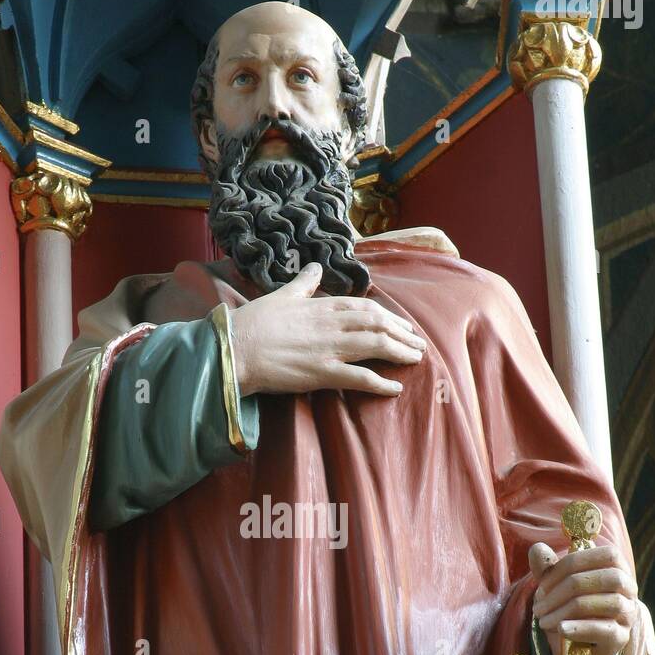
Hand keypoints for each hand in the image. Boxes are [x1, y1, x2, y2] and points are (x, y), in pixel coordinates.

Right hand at [229, 262, 426, 397]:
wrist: (236, 348)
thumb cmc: (255, 323)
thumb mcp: (283, 295)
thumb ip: (304, 283)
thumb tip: (316, 267)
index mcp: (323, 306)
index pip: (366, 307)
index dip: (389, 316)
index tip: (403, 325)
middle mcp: (332, 325)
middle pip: (378, 325)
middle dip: (402, 334)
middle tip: (418, 343)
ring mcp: (329, 349)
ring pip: (376, 346)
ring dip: (400, 352)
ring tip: (416, 359)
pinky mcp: (323, 373)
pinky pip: (360, 378)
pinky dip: (381, 383)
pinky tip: (396, 387)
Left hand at [528, 541, 638, 654]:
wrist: (580, 639)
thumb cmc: (569, 602)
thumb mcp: (555, 583)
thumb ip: (547, 566)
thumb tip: (537, 548)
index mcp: (617, 566)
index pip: (604, 555)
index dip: (570, 565)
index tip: (542, 583)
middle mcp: (628, 588)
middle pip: (607, 578)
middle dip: (566, 590)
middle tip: (539, 605)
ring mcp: (628, 613)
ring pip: (607, 604)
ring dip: (568, 611)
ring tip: (544, 621)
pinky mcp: (621, 637)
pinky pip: (607, 630)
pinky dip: (581, 628)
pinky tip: (561, 629)